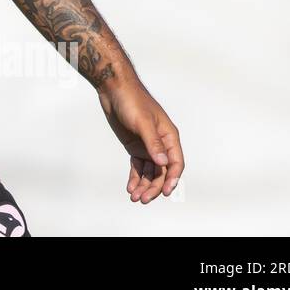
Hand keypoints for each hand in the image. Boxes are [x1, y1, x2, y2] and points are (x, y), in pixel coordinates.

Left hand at [98, 76, 183, 203]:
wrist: (113, 90)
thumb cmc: (132, 101)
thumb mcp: (142, 122)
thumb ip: (153, 143)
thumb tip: (163, 164)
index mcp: (169, 137)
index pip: (176, 163)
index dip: (172, 179)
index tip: (164, 192)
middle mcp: (161, 144)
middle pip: (162, 172)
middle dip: (154, 186)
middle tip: (143, 199)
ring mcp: (148, 147)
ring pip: (149, 172)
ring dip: (144, 185)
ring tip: (135, 197)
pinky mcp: (135, 147)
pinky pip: (138, 167)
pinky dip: (135, 178)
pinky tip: (130, 188)